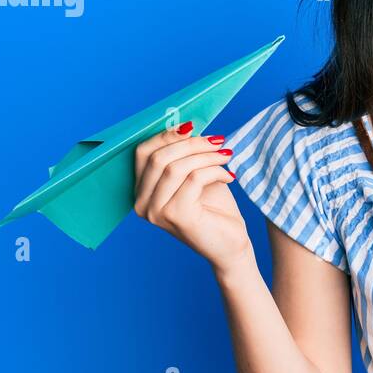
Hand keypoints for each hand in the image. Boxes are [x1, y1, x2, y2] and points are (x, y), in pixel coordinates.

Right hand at [133, 121, 252, 270]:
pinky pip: (194, 179)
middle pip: (160, 157)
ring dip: (207, 156)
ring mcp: (156, 212)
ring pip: (177, 166)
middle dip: (192, 143)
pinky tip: (230, 176)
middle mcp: (142, 204)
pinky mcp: (176, 216)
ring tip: (227, 155)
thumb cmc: (214, 210)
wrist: (231, 247)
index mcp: (141, 192)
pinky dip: (215, 171)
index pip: (142, 152)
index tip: (194, 127)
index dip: (167, 135)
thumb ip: (185, 155)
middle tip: (219, 142)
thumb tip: (186, 125)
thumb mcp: (196, 175)